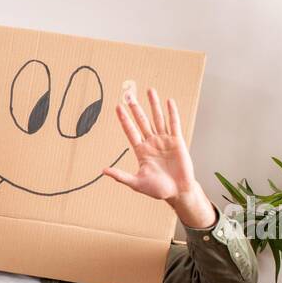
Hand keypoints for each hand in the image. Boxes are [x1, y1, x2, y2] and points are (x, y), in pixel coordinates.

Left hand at [103, 89, 215, 229]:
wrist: (178, 192)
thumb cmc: (158, 189)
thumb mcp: (136, 183)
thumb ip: (120, 176)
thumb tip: (103, 170)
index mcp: (141, 151)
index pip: (130, 131)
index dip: (124, 119)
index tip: (118, 107)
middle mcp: (152, 142)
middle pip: (142, 120)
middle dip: (136, 108)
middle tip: (129, 94)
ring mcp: (164, 140)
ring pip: (157, 118)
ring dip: (154, 104)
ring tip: (149, 90)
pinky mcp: (177, 141)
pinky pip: (174, 124)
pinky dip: (172, 113)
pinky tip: (169, 101)